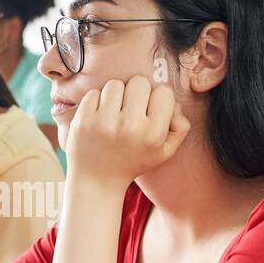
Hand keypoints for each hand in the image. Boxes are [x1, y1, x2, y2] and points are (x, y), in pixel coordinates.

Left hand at [65, 76, 189, 188]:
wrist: (96, 180)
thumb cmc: (132, 162)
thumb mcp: (163, 152)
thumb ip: (180, 128)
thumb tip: (177, 105)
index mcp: (152, 134)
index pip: (163, 92)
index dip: (157, 98)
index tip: (149, 109)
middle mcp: (130, 126)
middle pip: (140, 82)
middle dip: (136, 92)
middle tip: (130, 108)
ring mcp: (104, 122)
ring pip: (116, 84)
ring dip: (116, 95)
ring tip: (114, 112)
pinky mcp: (83, 120)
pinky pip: (94, 93)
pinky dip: (96, 101)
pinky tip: (99, 117)